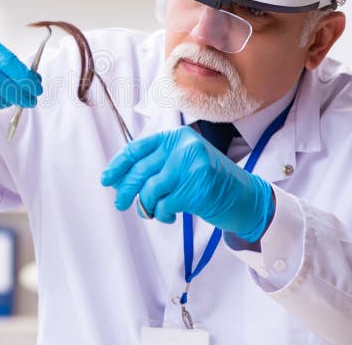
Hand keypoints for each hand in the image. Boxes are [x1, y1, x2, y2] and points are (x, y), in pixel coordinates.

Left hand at [100, 127, 274, 241]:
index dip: (118, 165)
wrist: (245, 197)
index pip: (138, 148)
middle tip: (120, 203)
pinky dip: (163, 214)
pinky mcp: (194, 188)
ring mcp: (190, 166)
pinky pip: (164, 205)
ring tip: (153, 211)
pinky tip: (170, 215)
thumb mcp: (183, 163)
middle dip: (126, 190)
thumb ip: (157, 165)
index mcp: (177, 137)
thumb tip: (119, 178)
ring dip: (146, 206)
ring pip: (149, 190)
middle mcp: (183, 147)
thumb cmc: (210, 181)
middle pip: (140, 170)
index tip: (107, 179)